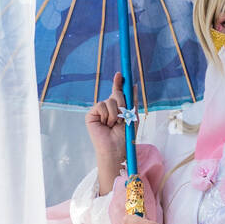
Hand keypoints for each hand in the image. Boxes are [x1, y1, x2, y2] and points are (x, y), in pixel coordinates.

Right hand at [86, 70, 127, 191]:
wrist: (116, 149)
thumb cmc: (125, 137)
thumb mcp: (132, 116)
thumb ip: (132, 101)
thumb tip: (133, 84)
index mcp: (117, 108)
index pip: (118, 92)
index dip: (119, 83)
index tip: (120, 74)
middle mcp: (108, 108)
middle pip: (116, 94)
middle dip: (122, 104)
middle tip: (122, 117)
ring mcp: (99, 111)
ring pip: (109, 100)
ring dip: (115, 113)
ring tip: (113, 125)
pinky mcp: (91, 115)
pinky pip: (101, 105)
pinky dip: (107, 115)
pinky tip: (106, 124)